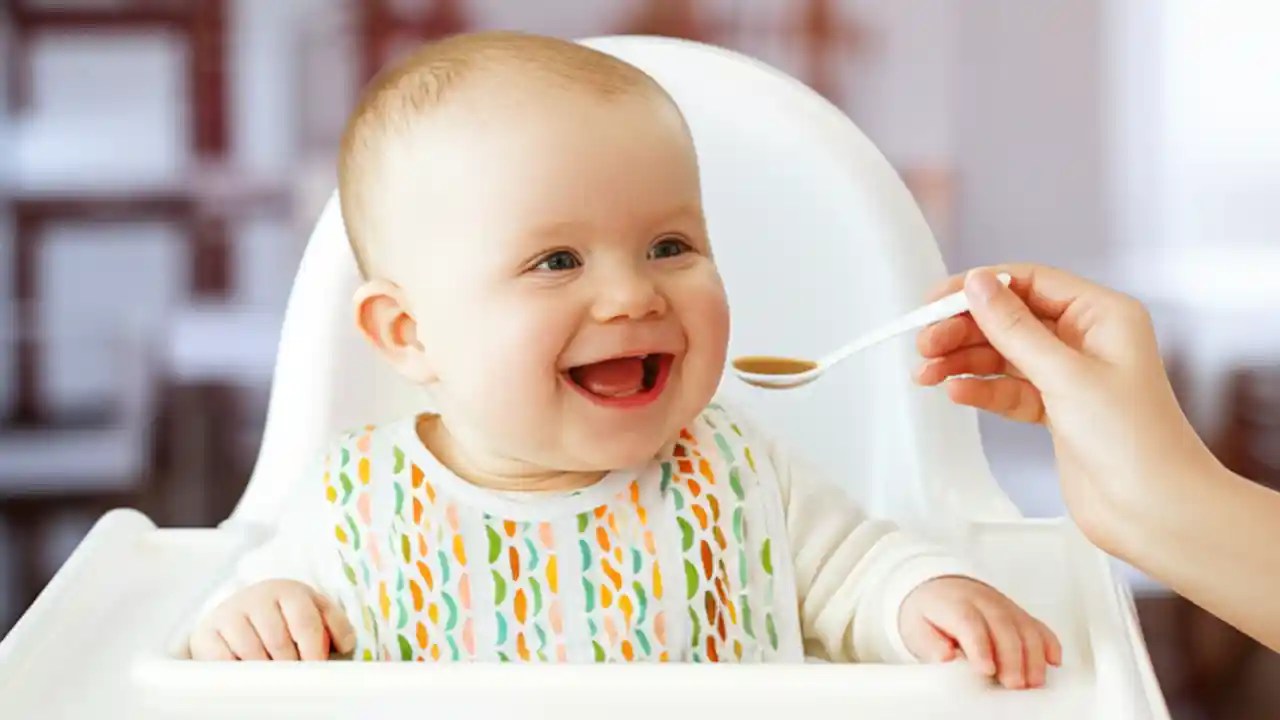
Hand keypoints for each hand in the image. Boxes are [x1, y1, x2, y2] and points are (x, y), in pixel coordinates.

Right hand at [189, 579, 355, 660]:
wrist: (237, 613)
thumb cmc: (284, 618)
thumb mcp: (313, 613)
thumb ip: (335, 626)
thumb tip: (347, 645)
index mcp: (289, 591)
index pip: (305, 622)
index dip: (313, 651)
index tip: (315, 669)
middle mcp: (258, 596)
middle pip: (279, 642)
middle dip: (289, 665)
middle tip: (293, 677)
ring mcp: (230, 613)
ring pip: (252, 652)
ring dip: (265, 671)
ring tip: (272, 676)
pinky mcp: (207, 632)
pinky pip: (223, 660)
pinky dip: (237, 672)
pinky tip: (246, 674)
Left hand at [899, 576, 1060, 688]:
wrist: (938, 586)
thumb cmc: (928, 612)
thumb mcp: (916, 627)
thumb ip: (929, 644)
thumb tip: (945, 656)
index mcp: (953, 604)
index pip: (969, 622)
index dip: (980, 646)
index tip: (986, 669)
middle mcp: (983, 602)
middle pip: (1003, 625)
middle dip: (1012, 657)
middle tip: (1014, 684)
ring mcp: (1004, 606)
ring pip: (1025, 626)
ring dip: (1034, 655)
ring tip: (1033, 682)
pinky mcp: (1018, 614)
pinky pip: (1038, 625)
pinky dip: (1049, 643)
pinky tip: (1053, 661)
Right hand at [913, 265, 1216, 552]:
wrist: (1156, 511)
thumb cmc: (1134, 440)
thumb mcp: (1066, 375)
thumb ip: (1015, 328)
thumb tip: (978, 284)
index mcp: (1103, 316)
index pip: (1029, 283)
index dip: (980, 288)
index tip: (936, 303)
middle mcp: (1088, 340)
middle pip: (1011, 319)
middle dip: (964, 329)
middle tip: (924, 343)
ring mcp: (1071, 376)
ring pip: (1004, 355)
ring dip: (964, 361)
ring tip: (927, 373)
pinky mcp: (1058, 410)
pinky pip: (1009, 389)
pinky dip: (982, 390)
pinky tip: (957, 393)